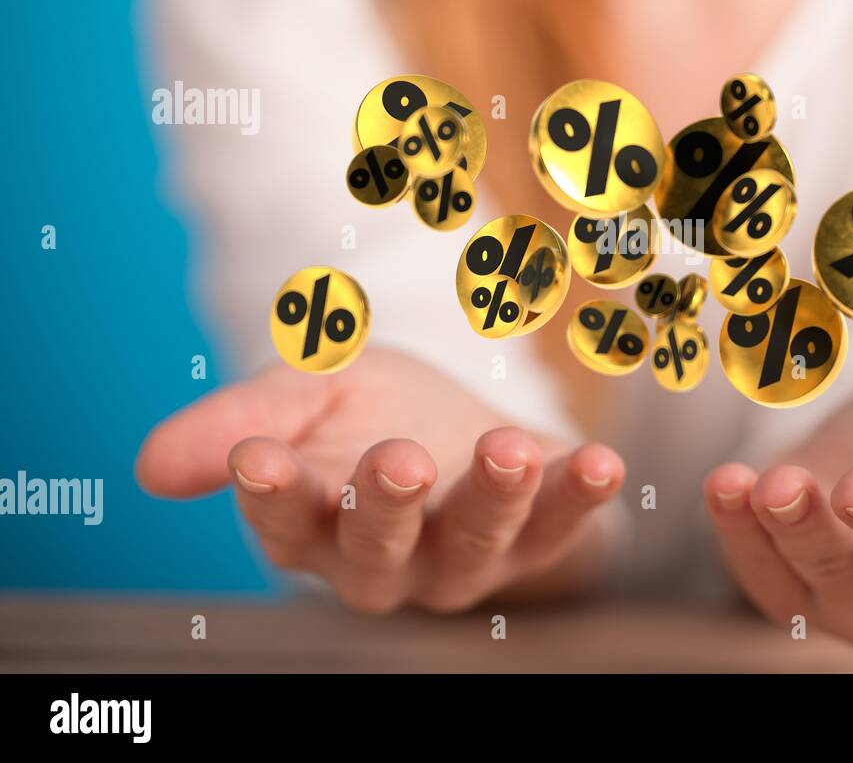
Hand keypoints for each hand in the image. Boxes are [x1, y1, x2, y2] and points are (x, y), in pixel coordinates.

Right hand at [137, 347, 625, 613]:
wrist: (469, 432)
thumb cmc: (377, 413)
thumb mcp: (309, 394)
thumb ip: (241, 421)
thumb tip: (148, 466)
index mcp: (314, 522)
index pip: (283, 518)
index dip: (271, 493)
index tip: (259, 457)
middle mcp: (385, 558)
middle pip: (376, 550)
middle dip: (383, 506)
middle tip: (394, 459)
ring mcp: (463, 559)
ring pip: (471, 544)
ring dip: (491, 498)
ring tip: (507, 449)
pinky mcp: (534, 543)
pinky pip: (559, 531)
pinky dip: (579, 499)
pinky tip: (603, 464)